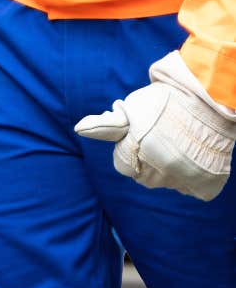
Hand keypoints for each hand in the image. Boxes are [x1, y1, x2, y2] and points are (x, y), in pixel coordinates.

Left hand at [75, 51, 235, 201]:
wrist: (209, 99)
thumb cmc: (166, 101)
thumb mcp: (132, 108)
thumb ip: (107, 125)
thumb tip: (78, 129)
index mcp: (139, 153)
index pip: (122, 164)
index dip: (128, 146)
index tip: (140, 132)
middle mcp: (160, 173)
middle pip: (141, 177)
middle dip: (145, 160)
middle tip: (160, 136)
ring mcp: (184, 182)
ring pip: (165, 182)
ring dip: (166, 168)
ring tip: (177, 142)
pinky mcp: (204, 186)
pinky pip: (188, 188)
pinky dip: (189, 175)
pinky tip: (192, 154)